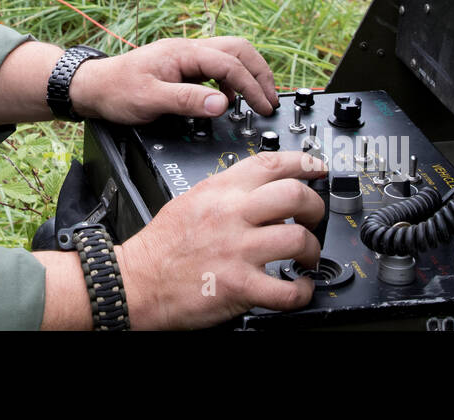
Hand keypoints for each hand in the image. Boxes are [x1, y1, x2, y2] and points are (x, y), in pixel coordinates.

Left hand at [69, 36, 278, 123]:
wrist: (92, 87)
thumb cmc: (116, 91)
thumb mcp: (150, 100)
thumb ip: (187, 101)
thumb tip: (222, 103)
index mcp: (183, 52)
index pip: (229, 63)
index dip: (251, 85)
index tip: (262, 107)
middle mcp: (188, 49)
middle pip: (238, 49)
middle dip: (259, 72)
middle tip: (269, 99)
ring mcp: (186, 56)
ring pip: (230, 54)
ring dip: (247, 74)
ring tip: (256, 99)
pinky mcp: (182, 66)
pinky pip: (217, 66)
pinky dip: (231, 80)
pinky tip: (227, 99)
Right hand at [114, 150, 326, 329]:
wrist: (137, 281)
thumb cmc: (160, 246)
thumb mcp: (191, 200)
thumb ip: (226, 192)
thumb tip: (259, 191)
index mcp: (220, 190)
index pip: (271, 162)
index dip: (303, 162)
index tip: (317, 168)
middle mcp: (231, 215)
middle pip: (295, 194)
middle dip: (315, 207)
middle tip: (313, 218)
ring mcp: (237, 250)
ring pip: (298, 239)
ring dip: (311, 250)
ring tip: (305, 257)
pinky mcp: (240, 286)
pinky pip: (287, 290)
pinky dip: (301, 291)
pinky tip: (297, 288)